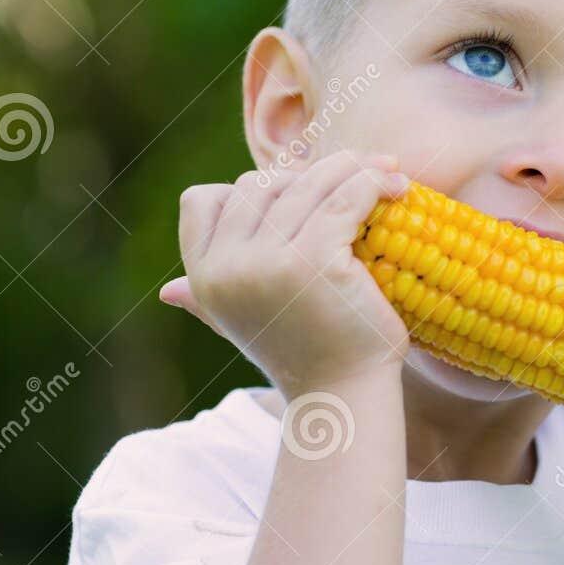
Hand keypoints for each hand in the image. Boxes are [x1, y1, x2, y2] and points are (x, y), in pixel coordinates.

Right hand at [159, 150, 413, 397]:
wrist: (344, 397)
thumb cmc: (302, 356)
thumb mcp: (244, 325)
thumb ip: (206, 301)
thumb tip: (168, 292)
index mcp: (202, 278)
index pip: (203, 201)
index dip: (245, 189)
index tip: (292, 194)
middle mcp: (226, 269)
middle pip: (262, 185)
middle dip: (309, 172)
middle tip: (356, 171)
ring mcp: (267, 264)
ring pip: (309, 184)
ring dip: (352, 168)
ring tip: (386, 170)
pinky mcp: (313, 262)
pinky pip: (345, 199)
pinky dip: (372, 183)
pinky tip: (396, 185)